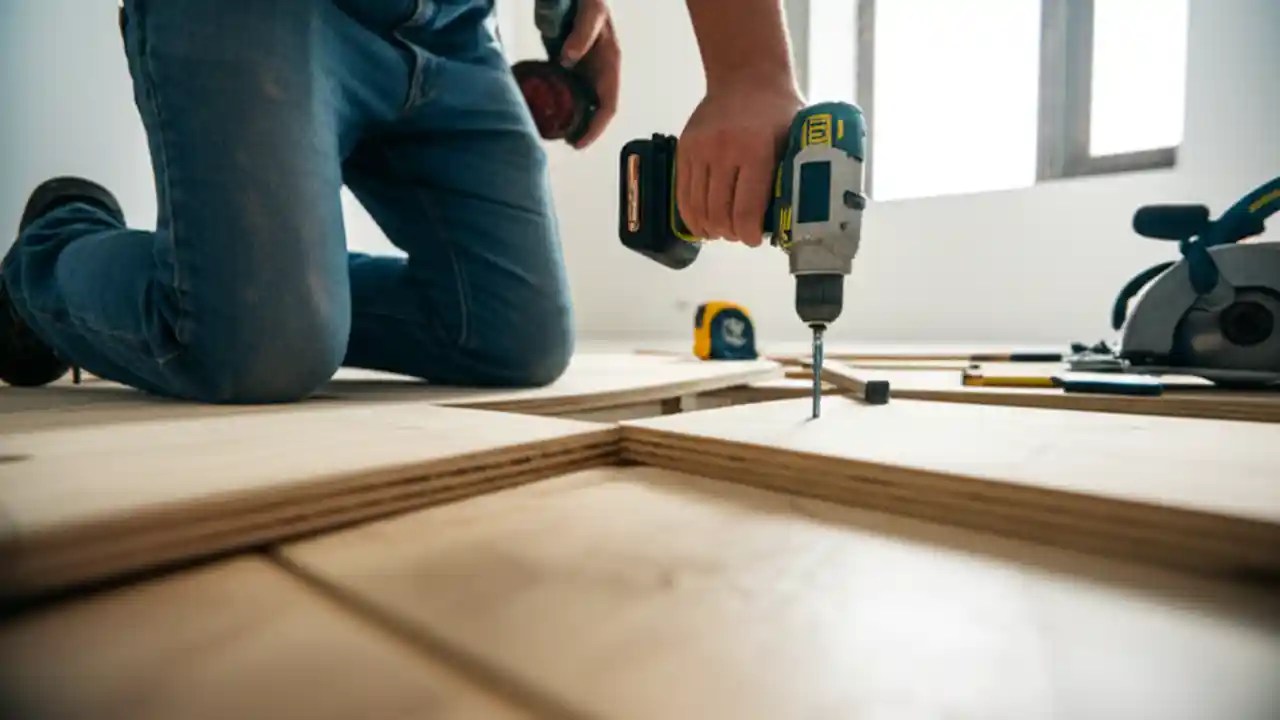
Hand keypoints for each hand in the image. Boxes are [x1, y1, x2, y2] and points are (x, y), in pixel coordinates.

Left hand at [558, 0, 619, 148]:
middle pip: (594, 111)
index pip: (608, 106)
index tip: (579, 142)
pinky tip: (544, 110)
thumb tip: (568, 59)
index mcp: (609, 64)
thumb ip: (581, 35)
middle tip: (564, 143)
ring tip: (554, 134)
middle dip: (583, 131)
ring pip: (580, 104)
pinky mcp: (569, 65)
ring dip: (571, 120)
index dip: (596, 128)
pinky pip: (565, 90)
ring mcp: (584, 70)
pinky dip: (557, 103)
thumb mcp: (590, 13)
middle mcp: (599, 72)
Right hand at [677, 83, 804, 245]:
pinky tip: (702, 221)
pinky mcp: (685, 150)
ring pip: (697, 208)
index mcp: (756, 151)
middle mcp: (724, 151)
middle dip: (730, 233)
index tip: (753, 239)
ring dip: (709, 227)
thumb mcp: (796, 138)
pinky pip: (682, 193)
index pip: (746, 210)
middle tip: (740, 235)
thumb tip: (796, 217)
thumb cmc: (777, 110)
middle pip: (719, 213)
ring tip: (722, 230)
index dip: (748, 234)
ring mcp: (700, 150)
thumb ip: (793, 175)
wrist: (746, 76)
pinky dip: (690, 214)